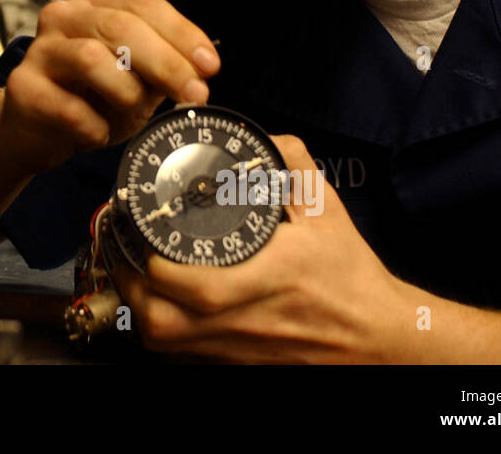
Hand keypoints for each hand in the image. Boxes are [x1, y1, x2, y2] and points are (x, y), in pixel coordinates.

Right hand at [0, 0, 219, 174]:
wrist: (34, 129)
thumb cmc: (88, 96)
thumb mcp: (135, 75)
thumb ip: (165, 64)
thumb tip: (200, 71)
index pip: (145, 5)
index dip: (182, 34)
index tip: (210, 66)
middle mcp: (62, 14)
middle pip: (122, 27)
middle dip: (166, 63)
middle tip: (195, 93)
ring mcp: (39, 49)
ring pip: (92, 58)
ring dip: (126, 93)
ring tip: (132, 114)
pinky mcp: (22, 87)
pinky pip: (71, 108)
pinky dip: (95, 128)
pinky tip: (97, 133)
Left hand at [109, 134, 414, 362]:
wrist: (378, 338)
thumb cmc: (351, 277)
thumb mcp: (327, 210)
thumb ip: (295, 166)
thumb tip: (267, 136)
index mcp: (271, 278)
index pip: (202, 287)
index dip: (160, 266)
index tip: (142, 231)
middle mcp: (247, 320)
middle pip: (165, 324)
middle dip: (130, 287)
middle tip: (122, 247)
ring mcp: (236, 349)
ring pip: (165, 343)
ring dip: (138, 309)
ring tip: (129, 271)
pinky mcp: (234, 365)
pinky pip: (179, 355)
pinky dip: (159, 329)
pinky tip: (156, 301)